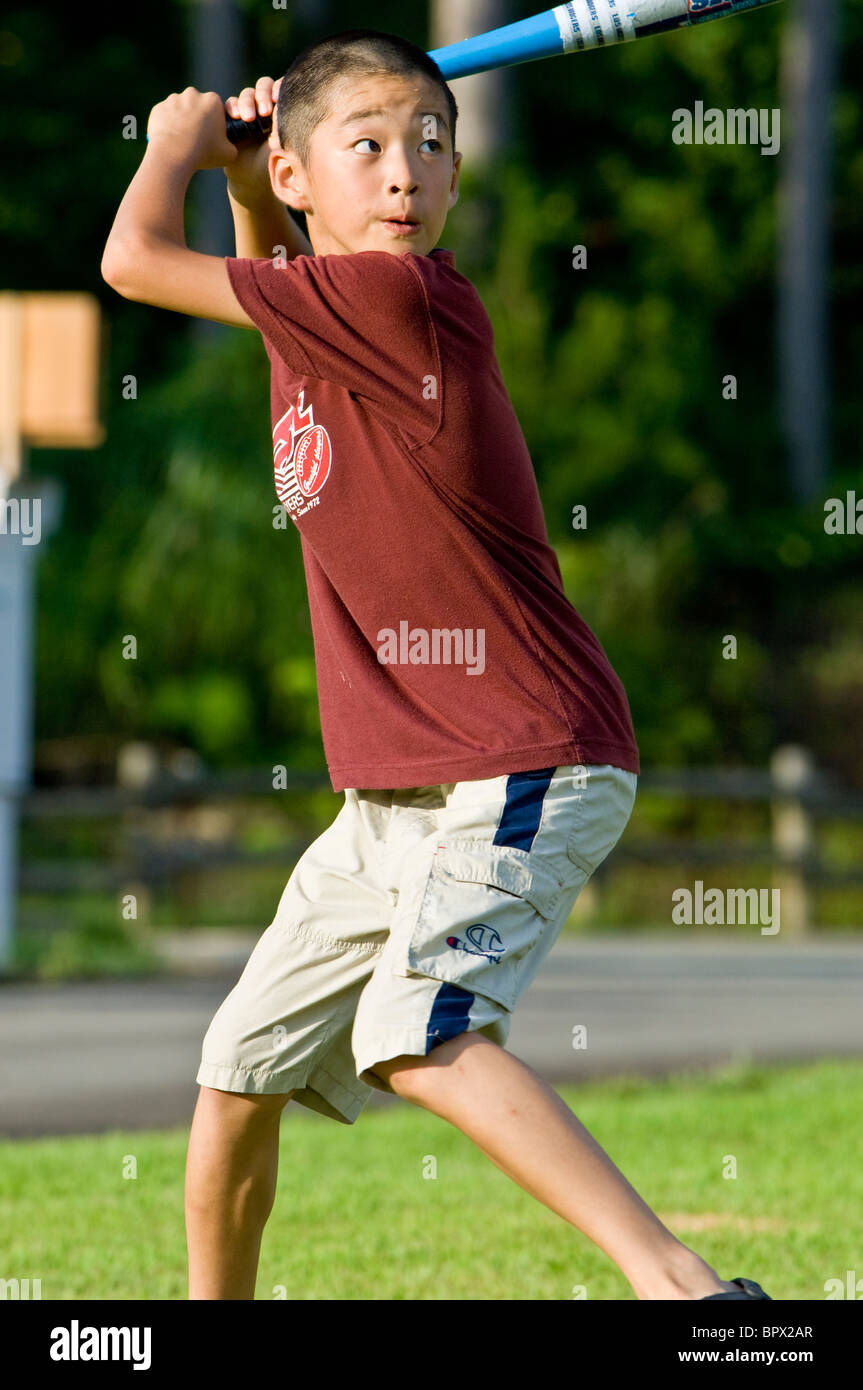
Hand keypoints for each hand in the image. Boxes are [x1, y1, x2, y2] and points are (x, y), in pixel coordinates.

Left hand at [147, 87, 237, 170]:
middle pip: (197, 107)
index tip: (212, 138)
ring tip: (182, 142)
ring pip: (180, 111)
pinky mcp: (159, 108)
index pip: (216, 110)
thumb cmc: (204, 153)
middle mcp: (193, 94)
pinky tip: (170, 141)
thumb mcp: (229, 154)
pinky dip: (167, 127)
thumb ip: (232, 145)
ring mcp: (173, 99)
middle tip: (197, 140)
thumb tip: (229, 145)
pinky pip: (165, 117)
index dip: (215, 124)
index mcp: (213, 101)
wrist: (173, 154)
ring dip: (181, 122)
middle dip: (197, 119)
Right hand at [224, 76, 283, 204]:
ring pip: (247, 94)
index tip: (278, 99)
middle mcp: (265, 107)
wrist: (252, 181)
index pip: (281, 87)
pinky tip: (235, 115)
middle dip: (262, 95)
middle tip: (264, 112)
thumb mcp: (283, 140)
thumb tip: (282, 95)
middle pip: (263, 85)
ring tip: (247, 118)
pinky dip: (232, 106)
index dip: (279, 88)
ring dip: (247, 102)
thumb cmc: (273, 164)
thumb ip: (283, 118)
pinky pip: (230, 104)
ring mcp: (248, 111)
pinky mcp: (232, 118)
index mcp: (282, 109)